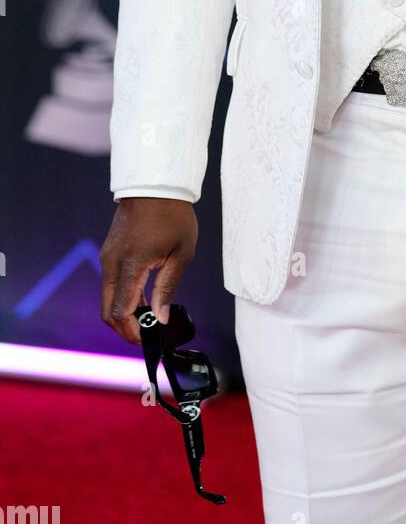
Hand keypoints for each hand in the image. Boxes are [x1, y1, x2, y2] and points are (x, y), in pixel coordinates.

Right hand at [100, 199, 197, 343]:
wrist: (156, 185)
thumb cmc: (173, 215)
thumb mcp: (181, 253)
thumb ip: (168, 288)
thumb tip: (160, 318)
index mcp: (130, 265)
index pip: (121, 311)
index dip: (132, 330)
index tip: (148, 338)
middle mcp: (112, 263)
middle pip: (107, 311)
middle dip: (124, 328)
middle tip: (146, 335)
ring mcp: (107, 258)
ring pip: (106, 299)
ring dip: (123, 314)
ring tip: (149, 319)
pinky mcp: (109, 253)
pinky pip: (110, 284)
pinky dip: (122, 298)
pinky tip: (143, 301)